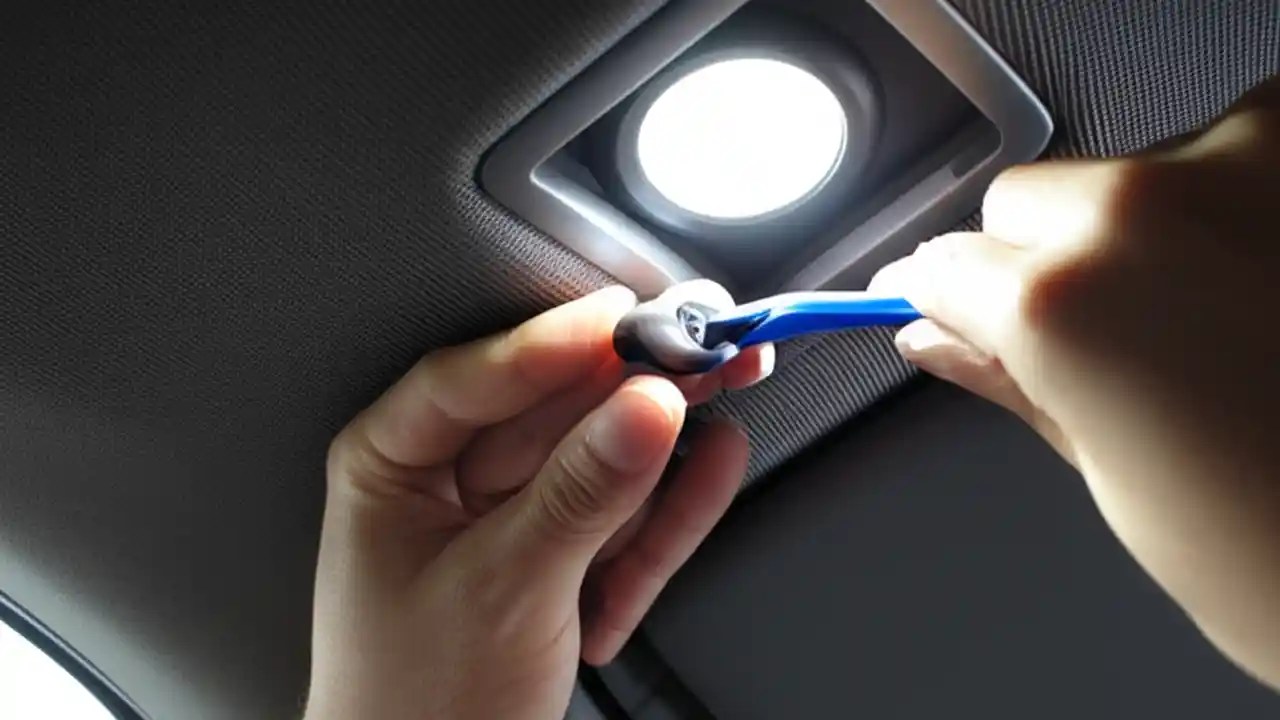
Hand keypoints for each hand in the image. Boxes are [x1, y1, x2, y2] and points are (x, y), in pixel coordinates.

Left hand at [304, 283, 772, 719]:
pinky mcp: (566, 560)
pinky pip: (625, 515)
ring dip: (667, 428)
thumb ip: (579, 497)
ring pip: (600, 453)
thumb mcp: (500, 590)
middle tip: (707, 341)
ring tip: (731, 382)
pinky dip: (672, 500)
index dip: (558, 342)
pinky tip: (716, 460)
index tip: (631, 319)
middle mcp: (454, 480)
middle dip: (635, 378)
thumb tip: (648, 409)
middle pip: (556, 405)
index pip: (478, 377)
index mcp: (394, 466)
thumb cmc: (413, 708)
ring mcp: (516, 520)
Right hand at [871, 75, 1279, 685]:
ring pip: (1121, 174)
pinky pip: (1226, 148)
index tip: (944, 312)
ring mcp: (1239, 166)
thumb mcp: (1124, 484)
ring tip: (1205, 324)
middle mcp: (1140, 211)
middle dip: (1032, 262)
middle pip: (1022, 205)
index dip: (940, 301)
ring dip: (1134, 231)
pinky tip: (1258, 275)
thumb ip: (1017, 385)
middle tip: (1096, 344)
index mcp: (1063, 307)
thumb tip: (940, 340)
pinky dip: (1225, 198)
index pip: (941, 268)